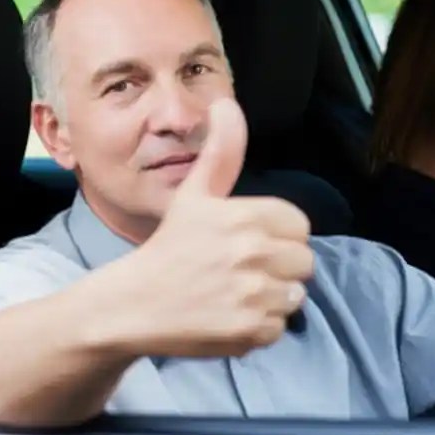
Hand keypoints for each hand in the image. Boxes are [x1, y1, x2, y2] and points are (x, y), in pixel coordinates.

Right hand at [103, 98, 314, 357]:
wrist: (131, 306)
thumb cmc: (170, 248)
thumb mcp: (195, 195)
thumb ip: (221, 152)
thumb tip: (226, 102)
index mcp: (246, 216)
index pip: (299, 226)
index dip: (277, 236)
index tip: (247, 244)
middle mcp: (253, 254)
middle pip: (303, 263)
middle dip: (278, 268)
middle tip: (239, 272)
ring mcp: (253, 295)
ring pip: (294, 296)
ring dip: (271, 299)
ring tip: (234, 295)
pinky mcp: (250, 331)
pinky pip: (279, 328)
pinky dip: (258, 328)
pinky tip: (228, 317)